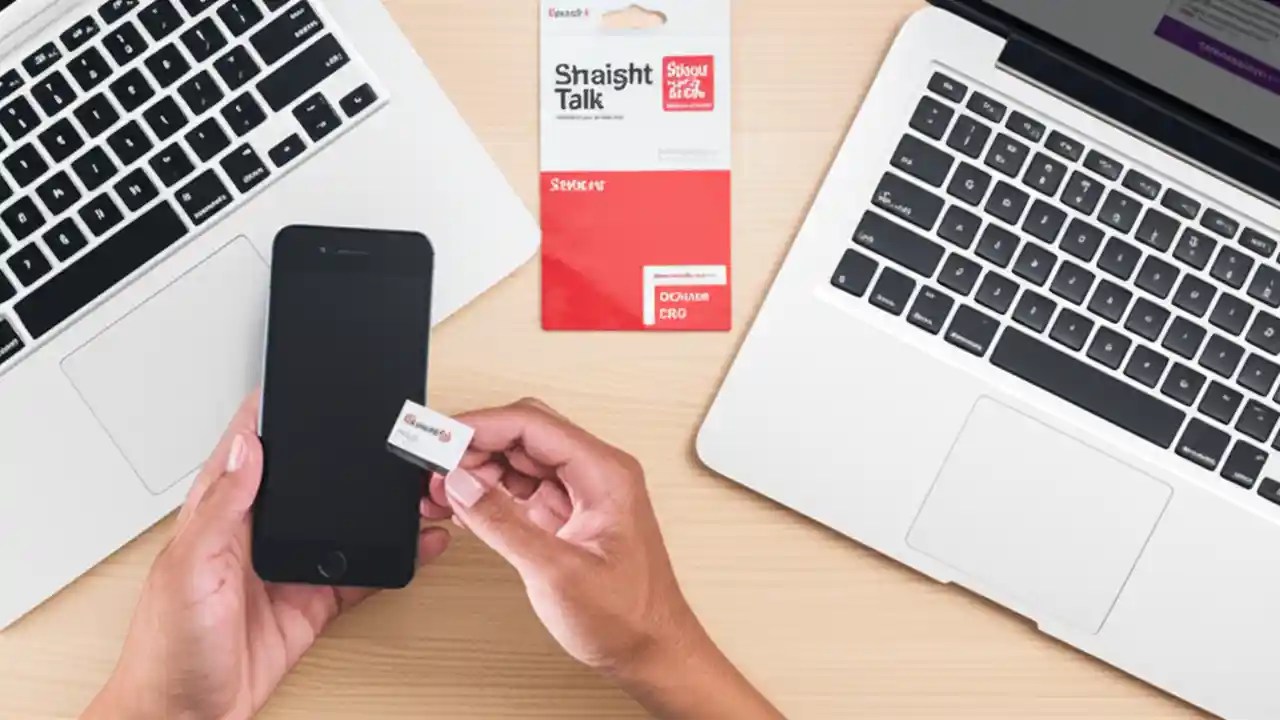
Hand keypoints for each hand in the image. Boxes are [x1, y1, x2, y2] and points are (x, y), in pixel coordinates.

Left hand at [84, 394, 451, 719]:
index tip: (310, 384)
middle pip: (310, 480)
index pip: (250, 447)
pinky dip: (394, 559)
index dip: (277, 414)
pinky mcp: (313, 602)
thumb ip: (223, 507)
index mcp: (219, 514)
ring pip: (344, 521)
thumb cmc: (166, 649)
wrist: (185, 718)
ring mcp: (290, 566)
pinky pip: (362, 572)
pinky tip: (416, 544)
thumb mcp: (188, 569)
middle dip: (347, 456)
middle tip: (389, 434)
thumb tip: (250, 448)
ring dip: (378, 507)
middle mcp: (257, 534)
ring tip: (416, 487)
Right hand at [431, 399, 781, 719]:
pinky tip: (460, 506)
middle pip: (522, 434)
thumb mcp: (557, 571)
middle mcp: (594, 474)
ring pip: (517, 459)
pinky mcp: (566, 514)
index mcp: (605, 473)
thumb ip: (504, 523)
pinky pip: (520, 487)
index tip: (438, 438)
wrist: (652, 651)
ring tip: (438, 492)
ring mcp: (580, 493)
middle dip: (472, 446)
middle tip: (430, 466)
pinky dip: (487, 494)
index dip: (479, 427)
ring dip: (475, 470)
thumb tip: (460, 483)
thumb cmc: (628, 617)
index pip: (531, 425)